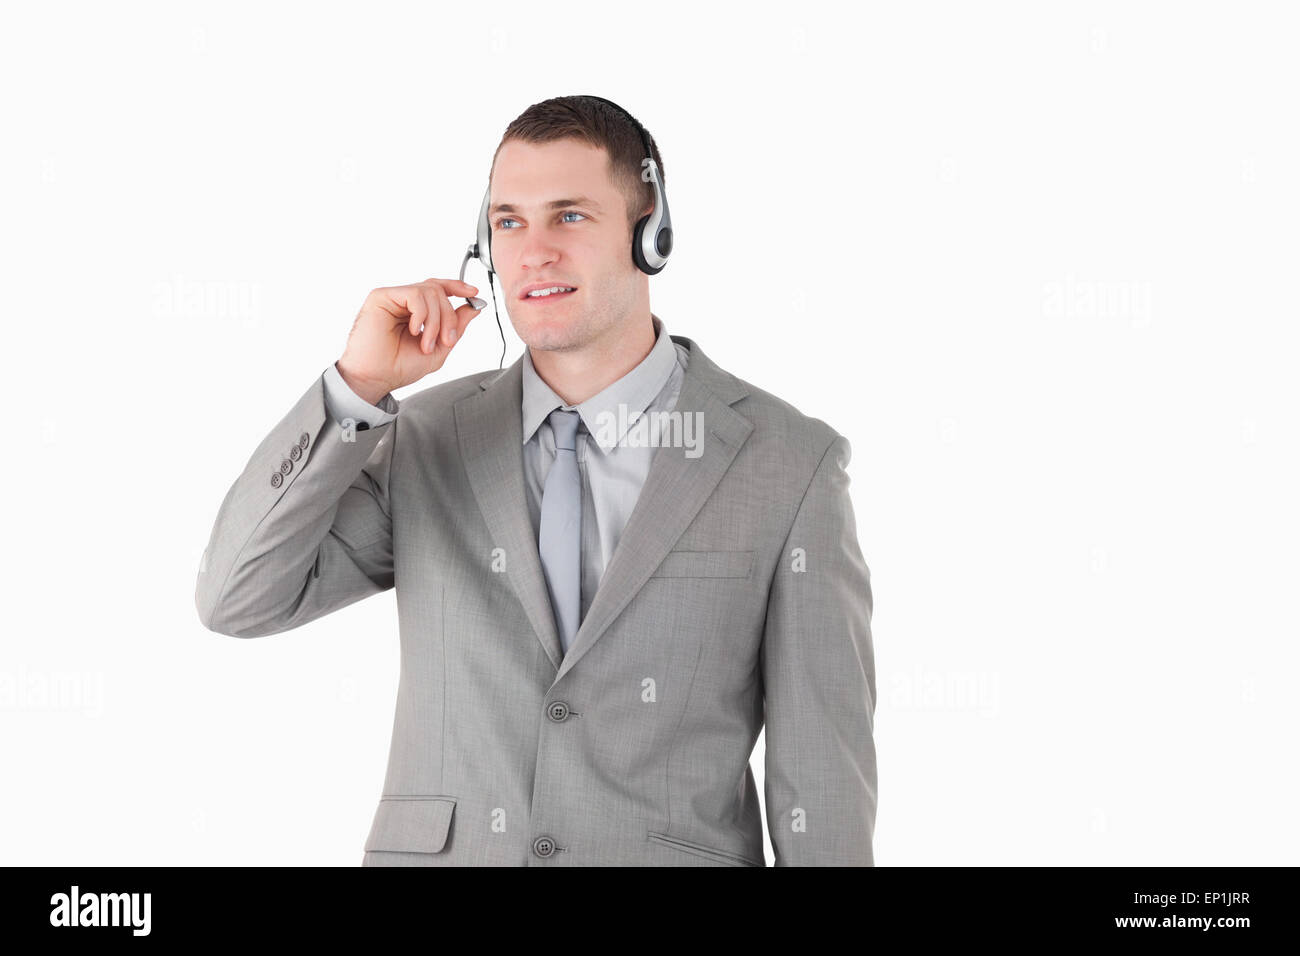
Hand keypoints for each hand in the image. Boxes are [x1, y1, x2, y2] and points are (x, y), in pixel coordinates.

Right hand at [337, 278, 482, 402]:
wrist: (376, 378)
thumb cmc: (399, 367)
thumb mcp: (439, 349)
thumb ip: (457, 327)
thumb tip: (474, 307)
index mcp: (416, 312)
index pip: (439, 289)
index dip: (457, 287)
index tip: (474, 293)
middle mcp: (404, 302)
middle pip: (439, 290)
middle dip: (449, 317)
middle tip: (446, 340)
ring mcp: (393, 298)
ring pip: (430, 291)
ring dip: (436, 320)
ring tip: (427, 343)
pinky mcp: (381, 296)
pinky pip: (414, 294)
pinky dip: (422, 314)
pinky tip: (415, 330)